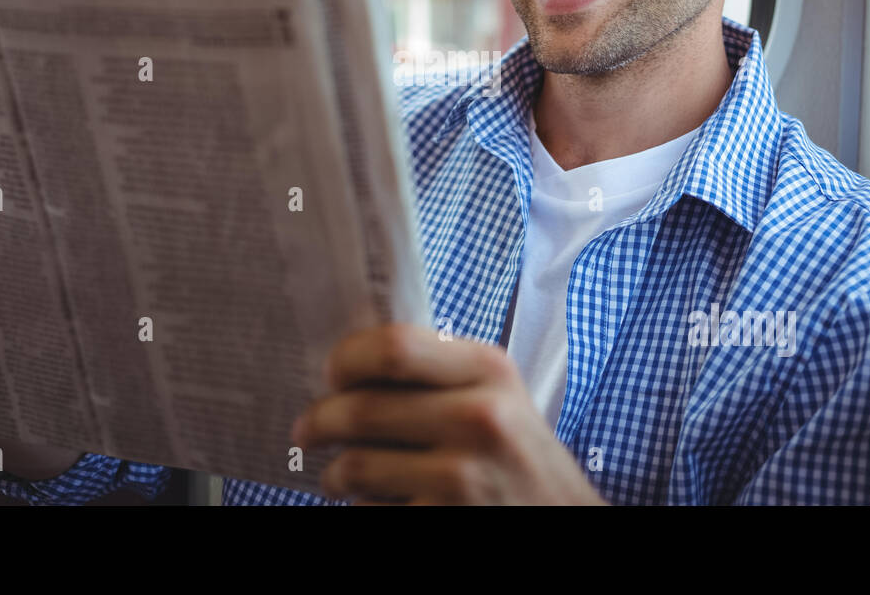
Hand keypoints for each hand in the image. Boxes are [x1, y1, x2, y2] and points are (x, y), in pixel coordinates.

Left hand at [291, 323, 606, 504]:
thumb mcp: (498, 397)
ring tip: (336, 477)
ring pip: (356, 466)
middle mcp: (480, 418)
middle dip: (318, 422)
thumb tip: (348, 368)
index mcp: (489, 371)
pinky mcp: (447, 521)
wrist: (563, 520)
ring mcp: (465, 478)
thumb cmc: (520, 459)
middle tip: (306, 431)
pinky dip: (363, 509)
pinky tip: (377, 504)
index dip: (346, 360)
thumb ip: (438, 374)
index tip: (331, 375)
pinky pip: (371, 511)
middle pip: (362, 409)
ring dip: (333, 474)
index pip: (393, 348)